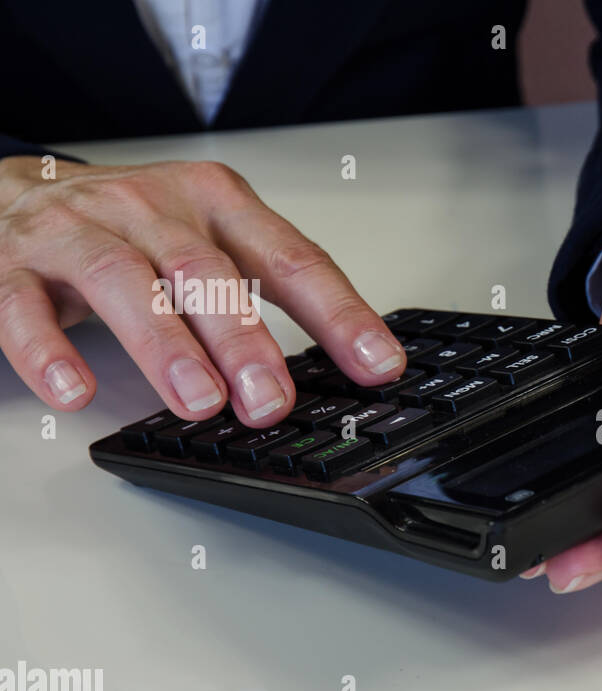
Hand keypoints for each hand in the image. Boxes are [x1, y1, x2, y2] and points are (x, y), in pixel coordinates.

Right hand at [0, 156, 405, 424]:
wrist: (8, 191)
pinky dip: (49, 351)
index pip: (291, 258)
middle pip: (206, 271)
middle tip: (273, 402)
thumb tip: (331, 372)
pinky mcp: (12, 262)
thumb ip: (260, 294)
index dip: (338, 313)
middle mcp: (150, 208)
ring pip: (126, 282)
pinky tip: (77, 391)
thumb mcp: (206, 241)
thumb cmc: (127, 226)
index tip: (378, 365)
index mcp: (215, 202)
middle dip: (244, 341)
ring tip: (200, 402)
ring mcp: (78, 231)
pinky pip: (23, 305)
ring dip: (166, 347)